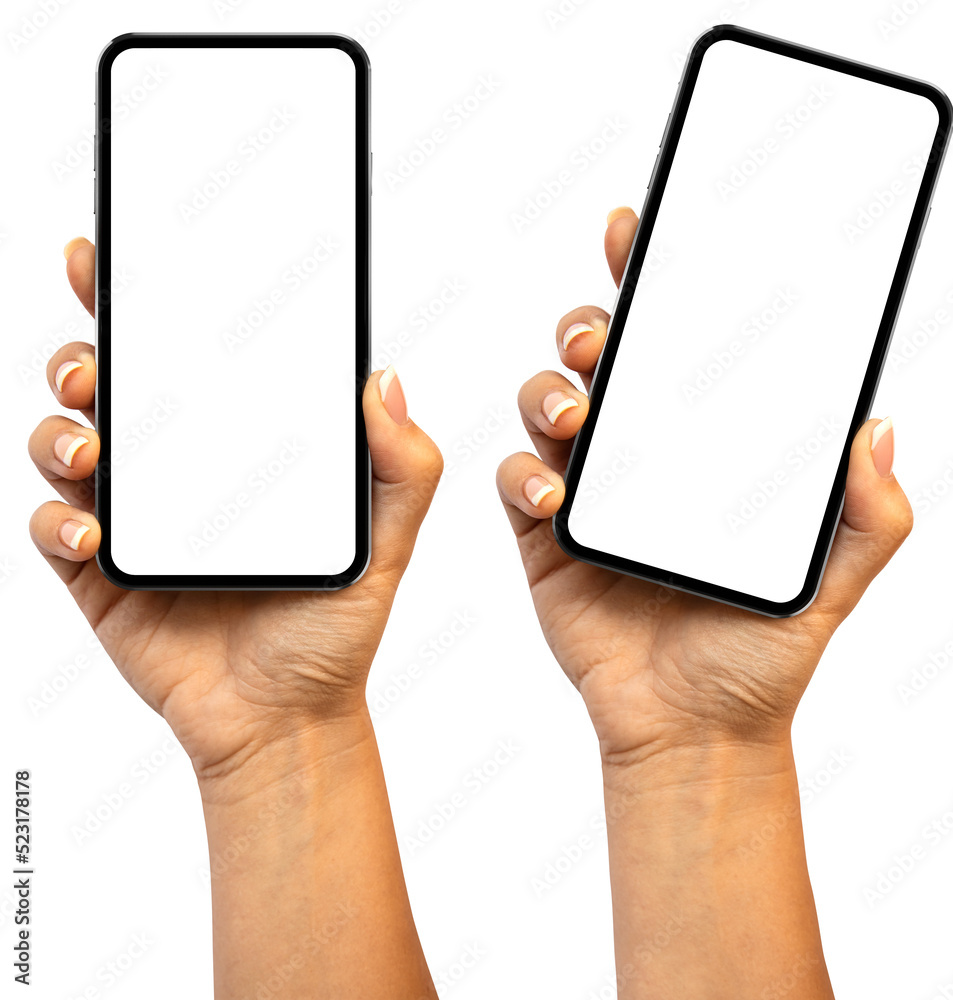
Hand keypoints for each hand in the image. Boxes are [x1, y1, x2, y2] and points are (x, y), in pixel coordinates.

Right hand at [29, 238, 442, 787]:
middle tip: (96, 355)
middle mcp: (178, 472)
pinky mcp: (99, 575)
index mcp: (238, 450)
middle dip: (86, 350)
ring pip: (65, 442)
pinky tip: (89, 529)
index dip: (152, 306)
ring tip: (93, 448)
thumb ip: (398, 465)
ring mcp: (134, 522)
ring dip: (61, 429)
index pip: (192, 362)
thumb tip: (385, 379)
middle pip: (112, 387)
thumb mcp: (385, 543)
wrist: (286, 717)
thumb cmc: (333, 628)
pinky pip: (52, 528)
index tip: (123, 260)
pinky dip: (54, 518)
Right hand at [496, 207, 913, 766]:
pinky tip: (551, 497)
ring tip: (577, 417)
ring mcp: (583, 492)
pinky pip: (511, 481)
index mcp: (699, 447)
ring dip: (549, 391)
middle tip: (600, 339)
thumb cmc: (758, 653)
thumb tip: (879, 429)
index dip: (650, 282)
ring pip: (544, 404)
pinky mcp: (539, 536)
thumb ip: (867, 513)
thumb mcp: (831, 581)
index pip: (673, 347)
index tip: (637, 230)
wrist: (694, 728)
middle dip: (587, 326)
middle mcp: (636, 454)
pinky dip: (520, 475)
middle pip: (595, 359)